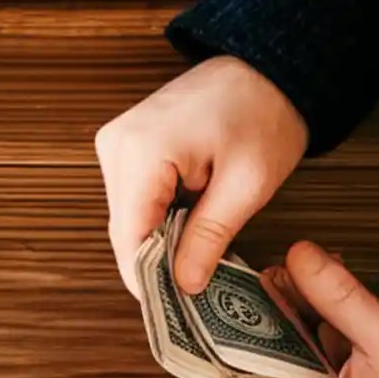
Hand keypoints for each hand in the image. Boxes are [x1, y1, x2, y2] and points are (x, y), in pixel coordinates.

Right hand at [96, 55, 307, 296]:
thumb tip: (185, 285)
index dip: (147, 278)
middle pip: (123, 228)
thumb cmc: (264, 114)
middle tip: (186, 294)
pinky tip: (181, 229)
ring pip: (125, 216)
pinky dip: (153, 218)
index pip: (130, 235)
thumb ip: (211, 236)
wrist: (264, 66)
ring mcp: (114, 142)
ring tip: (190, 261)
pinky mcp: (122, 144)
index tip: (169, 311)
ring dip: (154, 241)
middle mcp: (115, 145)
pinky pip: (130, 197)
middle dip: (152, 262)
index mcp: (142, 151)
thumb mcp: (247, 183)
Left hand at [251, 241, 378, 377]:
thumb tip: (299, 256)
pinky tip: (340, 300)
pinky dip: (332, 329)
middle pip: (271, 356)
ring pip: (299, 353)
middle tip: (290, 268)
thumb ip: (340, 299)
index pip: (244, 366)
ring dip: (308, 314)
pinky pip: (325, 359)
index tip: (246, 281)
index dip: (243, 321)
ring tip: (318, 275)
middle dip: (282, 310)